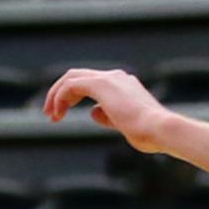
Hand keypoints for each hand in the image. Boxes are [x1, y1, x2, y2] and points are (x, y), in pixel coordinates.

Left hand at [44, 67, 180, 154]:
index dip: (70, 96)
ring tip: (51, 115)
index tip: (60, 114)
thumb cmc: (147, 132)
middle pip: (77, 75)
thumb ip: (107, 116)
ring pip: (71, 78)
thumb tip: (94, 112)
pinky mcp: (102, 84)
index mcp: (123, 84)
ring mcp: (110, 78)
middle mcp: (116, 77)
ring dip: (55, 96)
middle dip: (59, 93)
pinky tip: (58, 114)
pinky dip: (59, 98)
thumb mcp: (123, 124)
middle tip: (49, 113)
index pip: (90, 82)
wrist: (159, 129)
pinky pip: (71, 85)